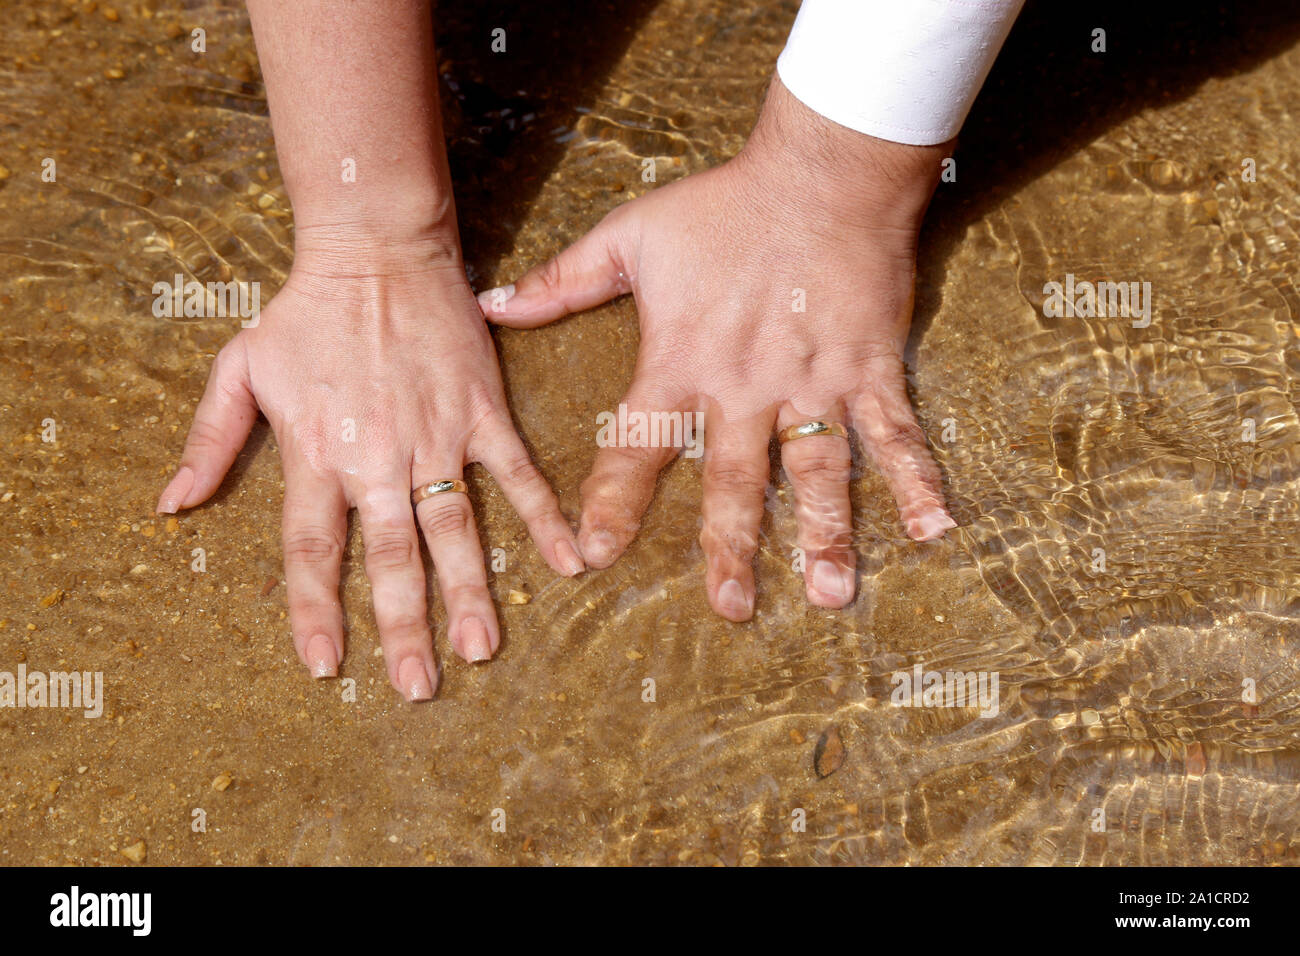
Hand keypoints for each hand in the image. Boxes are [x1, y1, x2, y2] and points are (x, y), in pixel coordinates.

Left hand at [157, 232, 584, 699]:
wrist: (376, 250)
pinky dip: (542, 519)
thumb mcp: (238, 368)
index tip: (325, 667)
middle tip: (417, 688)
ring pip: (455, 530)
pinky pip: (516, 476)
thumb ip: (208, 440)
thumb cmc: (304, 310)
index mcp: (316, 451)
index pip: (313, 549)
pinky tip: (567, 563)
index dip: (315, 611)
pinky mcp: (481, 413)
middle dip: (404, 628)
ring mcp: (436, 438)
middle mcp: (377, 457)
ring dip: (472, 593)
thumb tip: (170, 506)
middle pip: (392, 558)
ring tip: (483, 649)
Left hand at [479, 78, 954, 621]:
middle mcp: (747, 385)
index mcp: (683, 361)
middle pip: (737, 479)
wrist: (819, 174)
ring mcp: (813, 381)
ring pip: (818, 469)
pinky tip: (932, 529)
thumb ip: (562, 281)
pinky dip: (915, 479)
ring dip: (826, 532)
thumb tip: (492, 304)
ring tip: (829, 593)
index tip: (594, 556)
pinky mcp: (868, 367)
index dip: (613, 500)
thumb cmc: (722, 206)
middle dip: (731, 546)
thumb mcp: (630, 238)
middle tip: (729, 608)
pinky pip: (894, 432)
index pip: (640, 444)